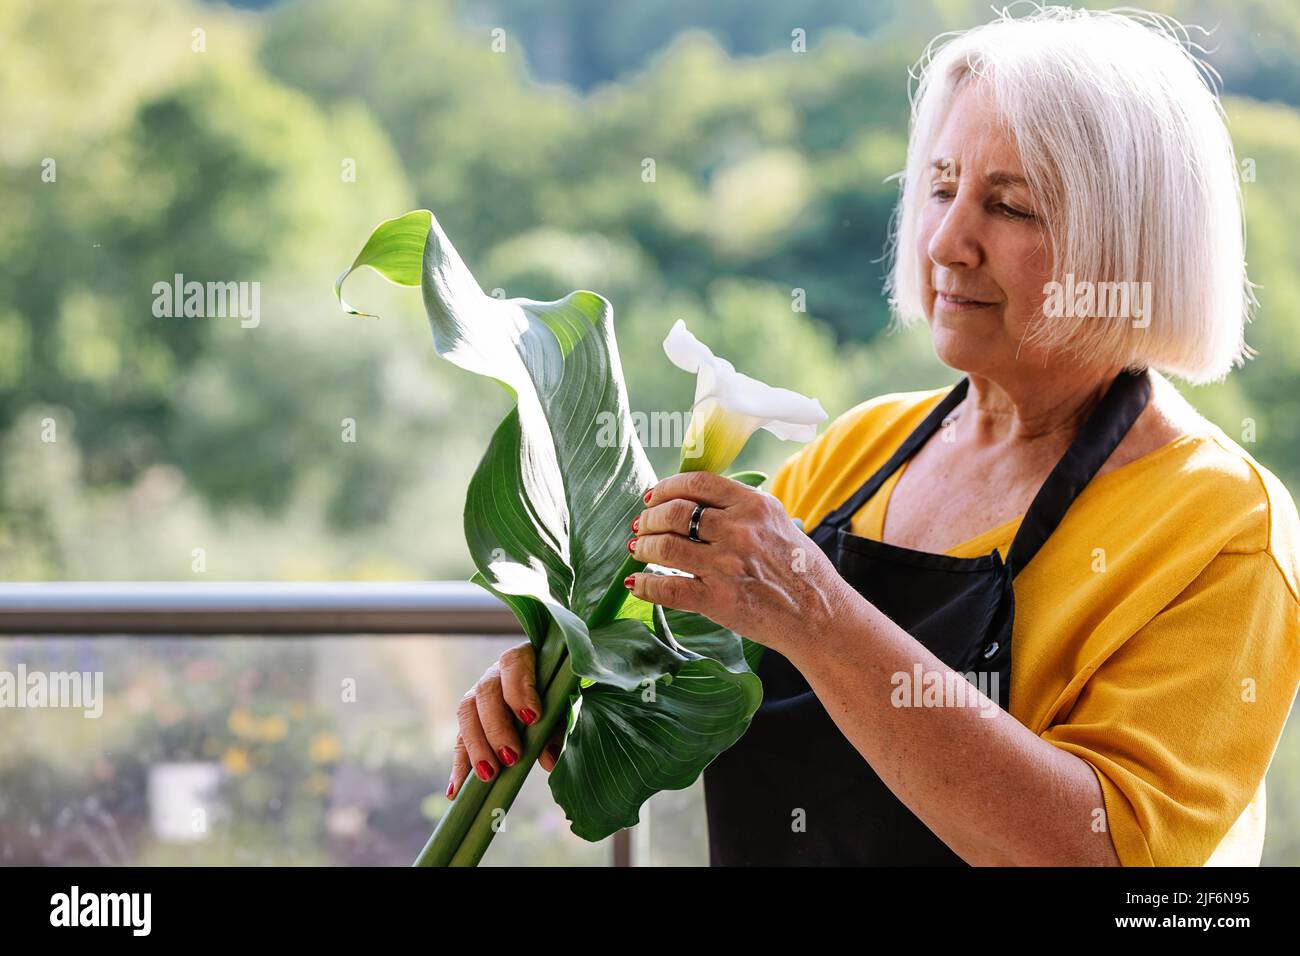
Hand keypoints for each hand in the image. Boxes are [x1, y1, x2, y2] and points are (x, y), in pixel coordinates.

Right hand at [446, 641, 563, 798]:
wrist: (554, 690)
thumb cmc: (562, 694)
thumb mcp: (566, 706)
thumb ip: (558, 728)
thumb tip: (548, 760)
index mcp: (523, 659)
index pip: (513, 664)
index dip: (519, 690)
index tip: (532, 718)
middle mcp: (495, 674)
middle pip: (485, 693)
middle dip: (496, 727)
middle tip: (512, 757)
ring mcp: (478, 696)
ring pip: (467, 714)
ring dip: (476, 747)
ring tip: (489, 775)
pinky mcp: (471, 721)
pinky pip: (459, 740)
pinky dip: (459, 765)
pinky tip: (456, 790)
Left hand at [625, 471, 851, 654]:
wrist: (819, 615)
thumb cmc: (802, 570)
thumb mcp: (778, 523)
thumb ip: (743, 509)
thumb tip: (697, 501)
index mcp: (754, 507)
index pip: (698, 484)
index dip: (668, 487)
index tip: (654, 495)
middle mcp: (738, 532)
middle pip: (675, 513)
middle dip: (649, 517)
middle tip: (641, 525)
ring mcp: (725, 566)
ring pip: (665, 546)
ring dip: (644, 546)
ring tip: (638, 548)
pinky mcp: (717, 600)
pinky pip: (667, 589)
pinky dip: (645, 585)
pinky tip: (636, 582)